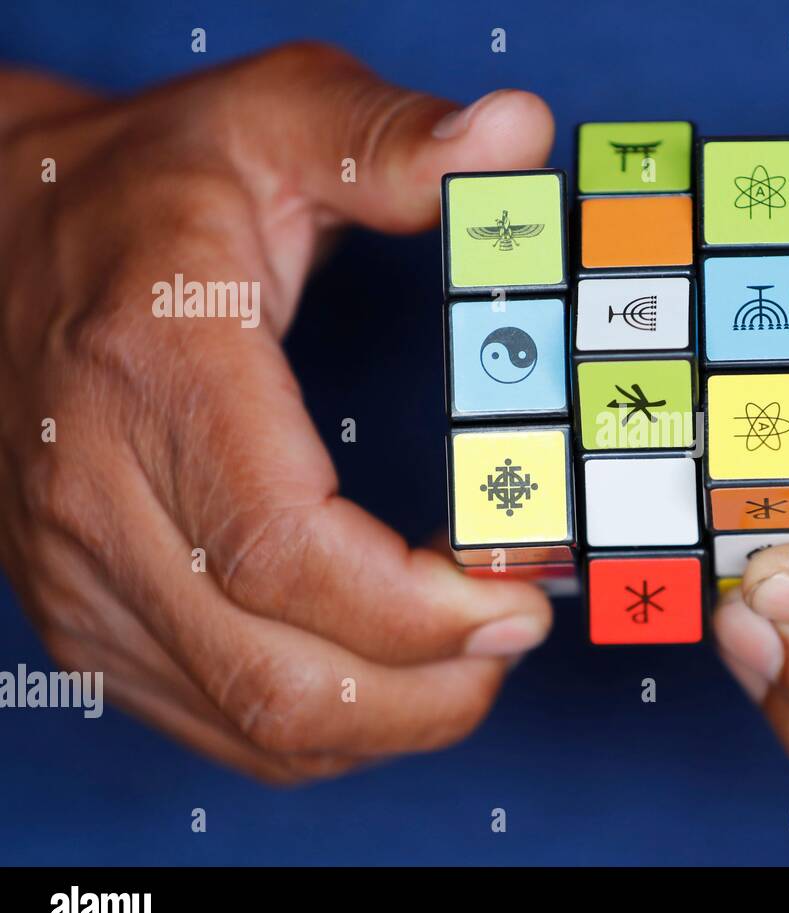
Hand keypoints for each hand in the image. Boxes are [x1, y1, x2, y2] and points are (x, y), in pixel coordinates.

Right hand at [0, 44, 556, 781]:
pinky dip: (322, 728)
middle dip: (426, 689)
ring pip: (247, 721)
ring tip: (471, 663)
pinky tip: (387, 680)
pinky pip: (214, 723)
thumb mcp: (267, 120)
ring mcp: (81, 570)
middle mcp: (99, 492)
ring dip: (387, 719)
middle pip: (273, 670)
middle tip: (516, 633)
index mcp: (156, 366)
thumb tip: (514, 136)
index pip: (281, 547)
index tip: (519, 598)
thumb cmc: (144, 189)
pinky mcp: (88, 612)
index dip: (416, 608)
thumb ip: (388, 140)